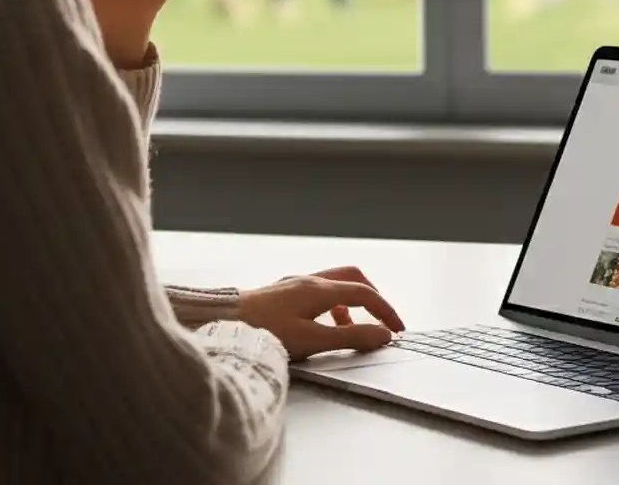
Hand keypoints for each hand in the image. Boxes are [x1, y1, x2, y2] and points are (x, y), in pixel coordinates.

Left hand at [237, 267, 405, 360]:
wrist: (220, 324)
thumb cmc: (264, 332)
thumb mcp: (312, 340)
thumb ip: (350, 337)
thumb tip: (383, 336)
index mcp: (319, 289)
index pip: (365, 293)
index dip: (385, 311)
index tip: (397, 331)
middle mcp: (308, 281)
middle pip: (353, 277)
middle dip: (373, 297)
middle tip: (382, 320)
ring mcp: (293, 284)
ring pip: (334, 283)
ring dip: (351, 302)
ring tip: (353, 328)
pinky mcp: (280, 293)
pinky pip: (317, 291)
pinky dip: (332, 305)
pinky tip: (323, 325)